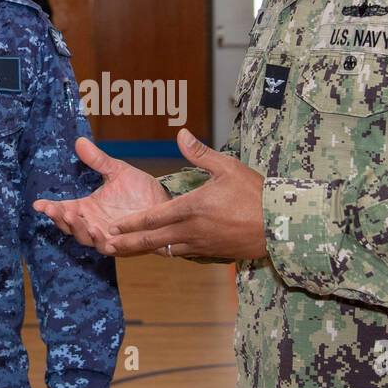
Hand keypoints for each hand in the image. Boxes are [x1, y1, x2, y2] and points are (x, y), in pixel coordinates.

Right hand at [33, 137, 168, 250]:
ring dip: (76, 227)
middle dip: (58, 217)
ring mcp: (105, 236)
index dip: (50, 207)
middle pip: (69, 225)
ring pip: (83, 237)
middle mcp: (93, 223)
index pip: (64, 208)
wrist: (166, 205)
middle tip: (52, 208)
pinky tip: (94, 229)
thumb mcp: (118, 171)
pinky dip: (98, 239)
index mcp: (88, 207)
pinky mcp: (120, 245)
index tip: (38, 204)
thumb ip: (98, 160)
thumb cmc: (142, 190)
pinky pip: (105, 246)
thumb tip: (80, 141)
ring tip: (71, 215)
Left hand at [103, 128, 267, 260]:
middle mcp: (192, 229)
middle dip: (129, 243)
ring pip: (167, 250)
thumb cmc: (254, 193)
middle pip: (153, 239)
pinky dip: (170, 252)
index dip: (131, 223)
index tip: (113, 226)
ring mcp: (201, 244)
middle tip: (108, 245)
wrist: (279, 225)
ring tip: (129, 251)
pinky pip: (184, 254)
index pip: (153, 217)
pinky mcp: (212, 253)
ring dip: (146, 250)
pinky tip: (163, 250)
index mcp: (192, 207)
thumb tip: (181, 134)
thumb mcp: (227, 167)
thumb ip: (200, 153)